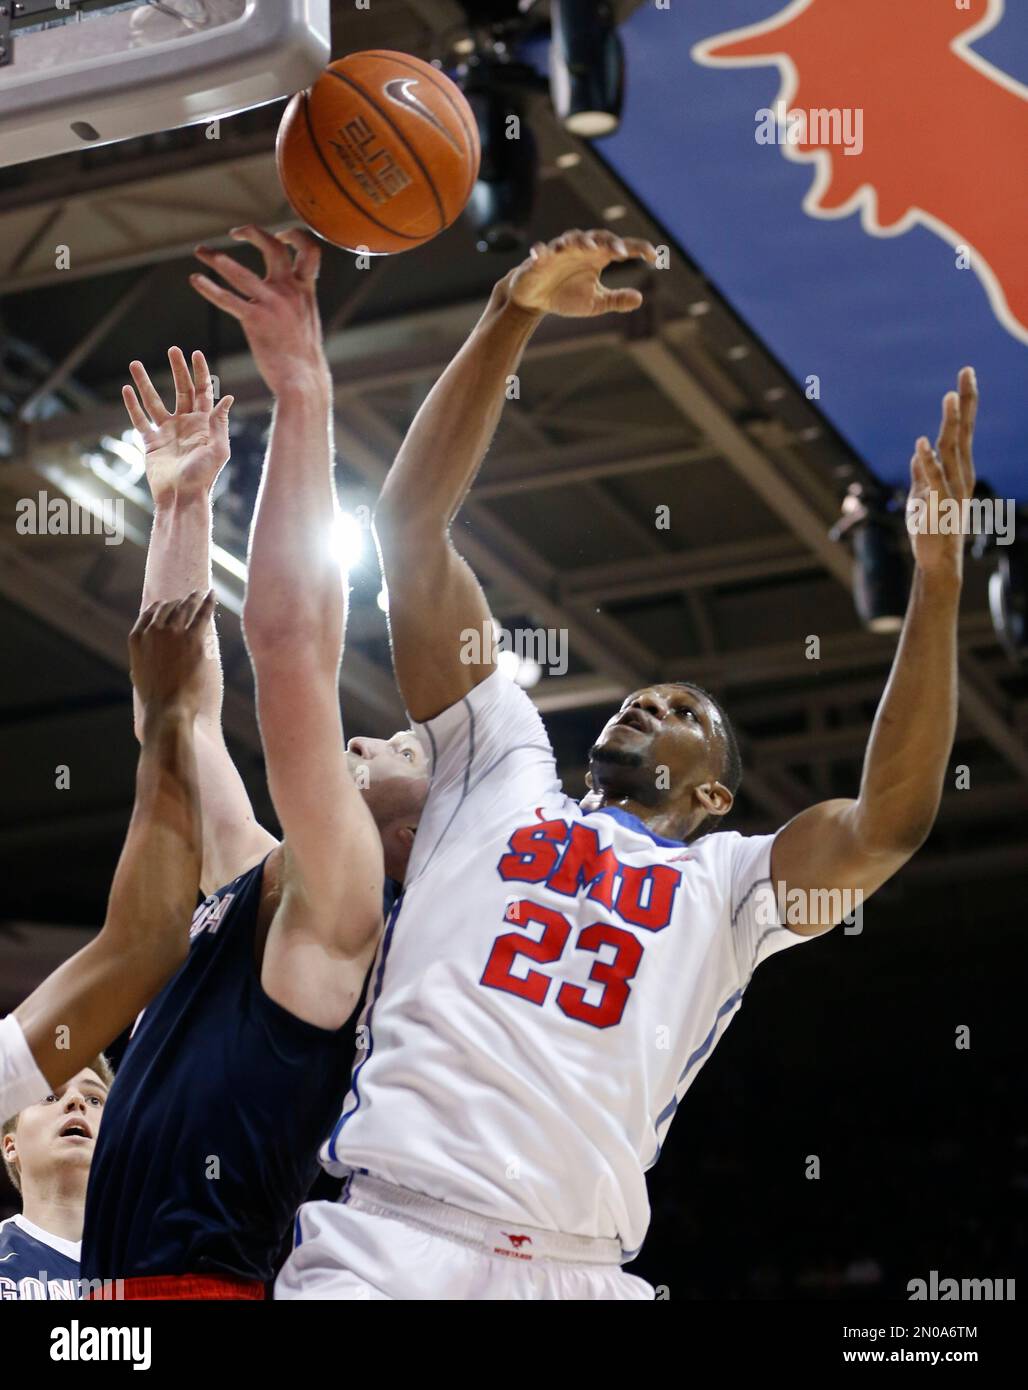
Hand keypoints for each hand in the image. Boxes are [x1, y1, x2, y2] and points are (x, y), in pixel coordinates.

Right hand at [124, 348, 232, 506]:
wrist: (182, 498)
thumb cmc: (203, 476)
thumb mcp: (217, 449)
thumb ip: (220, 422)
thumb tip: (228, 397)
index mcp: (204, 424)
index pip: (203, 392)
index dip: (200, 373)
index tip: (196, 353)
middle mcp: (186, 424)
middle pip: (181, 390)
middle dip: (177, 370)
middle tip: (172, 349)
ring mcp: (167, 432)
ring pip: (155, 401)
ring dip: (145, 383)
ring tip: (135, 364)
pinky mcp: (151, 442)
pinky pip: (140, 420)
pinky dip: (132, 405)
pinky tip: (126, 390)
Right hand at [130, 590, 215, 718]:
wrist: (168, 708)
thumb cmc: (155, 698)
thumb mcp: (140, 674)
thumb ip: (142, 659)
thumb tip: (144, 660)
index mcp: (137, 638)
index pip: (149, 612)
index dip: (161, 607)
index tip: (169, 604)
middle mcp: (153, 630)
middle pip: (168, 607)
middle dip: (179, 602)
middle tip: (189, 597)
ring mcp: (173, 632)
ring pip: (185, 607)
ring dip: (194, 598)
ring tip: (201, 593)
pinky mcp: (193, 638)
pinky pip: (202, 613)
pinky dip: (208, 601)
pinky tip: (212, 594)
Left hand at [191, 226, 329, 397]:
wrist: (303, 380)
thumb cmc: (303, 355)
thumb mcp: (308, 318)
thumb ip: (298, 299)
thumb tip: (291, 293)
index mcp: (305, 289)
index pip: (309, 250)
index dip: (295, 236)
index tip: (281, 234)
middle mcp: (289, 291)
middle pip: (273, 248)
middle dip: (253, 233)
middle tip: (235, 232)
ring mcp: (272, 304)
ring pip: (240, 271)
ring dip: (217, 258)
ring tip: (200, 251)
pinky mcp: (255, 320)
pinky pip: (227, 299)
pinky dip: (208, 288)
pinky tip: (195, 280)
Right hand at [505, 229, 657, 318]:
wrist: (535, 299)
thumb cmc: (566, 296)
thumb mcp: (595, 303)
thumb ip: (616, 299)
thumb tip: (640, 298)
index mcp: (597, 257)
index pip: (621, 248)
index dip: (638, 250)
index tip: (655, 257)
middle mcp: (580, 250)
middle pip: (599, 238)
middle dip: (610, 243)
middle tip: (621, 253)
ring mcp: (559, 252)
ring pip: (571, 239)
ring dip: (580, 241)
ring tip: (589, 247)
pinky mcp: (539, 259)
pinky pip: (540, 252)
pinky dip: (541, 251)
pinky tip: (541, 254)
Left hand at [905, 367, 977, 580]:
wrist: (937, 560)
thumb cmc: (931, 528)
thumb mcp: (924, 496)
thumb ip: (922, 474)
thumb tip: (919, 454)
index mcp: (957, 470)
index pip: (962, 431)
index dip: (965, 404)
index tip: (966, 376)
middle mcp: (959, 475)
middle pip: (963, 433)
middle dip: (965, 404)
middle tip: (966, 373)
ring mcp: (950, 490)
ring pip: (951, 452)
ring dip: (950, 424)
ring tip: (949, 398)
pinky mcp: (937, 506)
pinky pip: (933, 480)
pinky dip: (927, 462)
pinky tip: (921, 444)